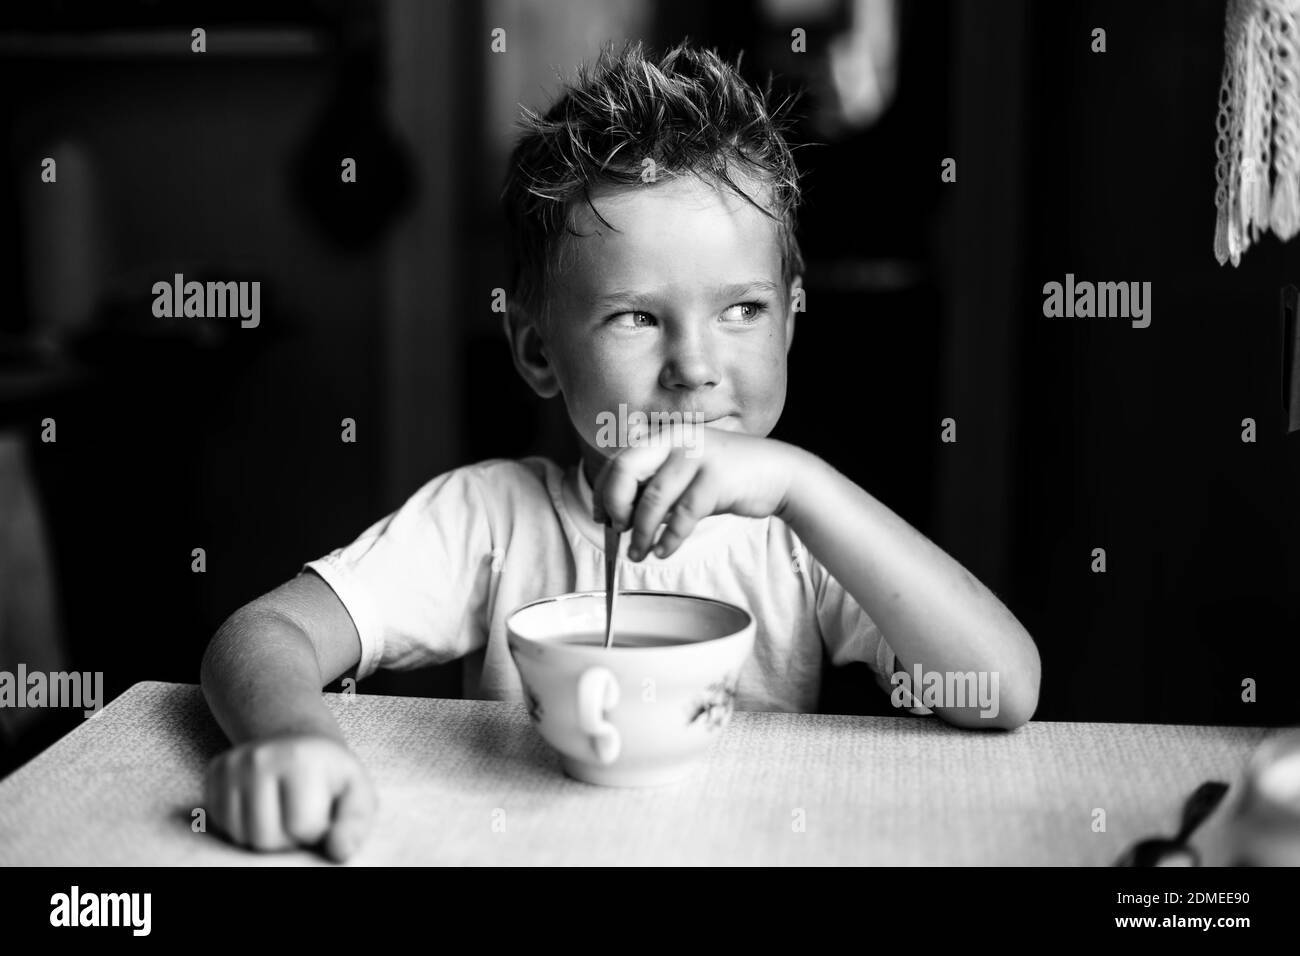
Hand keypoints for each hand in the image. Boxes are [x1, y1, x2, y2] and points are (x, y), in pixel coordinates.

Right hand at [204, 734, 376, 861]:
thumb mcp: (356, 793)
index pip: (301, 826)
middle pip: (265, 837)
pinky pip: (223, 827)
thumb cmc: (331, 777)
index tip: (323, 812)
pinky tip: (262, 808)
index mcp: (300, 758)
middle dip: (288, 838)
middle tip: (301, 815)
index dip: (316, 831)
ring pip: (241, 836)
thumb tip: (339, 851)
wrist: (301, 744)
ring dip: (265, 836)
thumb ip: (354, 823)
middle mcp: (260, 757)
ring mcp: (233, 765)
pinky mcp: (215, 772)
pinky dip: (244, 828)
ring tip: (283, 812)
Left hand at [592, 422, 801, 560]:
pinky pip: (683, 515)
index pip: (618, 462)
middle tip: (617, 531)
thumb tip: (620, 516)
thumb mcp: (685, 475)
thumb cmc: (726, 477)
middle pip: (625, 470)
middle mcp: (676, 440)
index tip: (602, 517)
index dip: (604, 492)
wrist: (777, 473)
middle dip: (615, 506)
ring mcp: (697, 456)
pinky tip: (664, 551)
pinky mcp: (716, 478)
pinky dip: (669, 538)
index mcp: (664, 437)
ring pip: (653, 499)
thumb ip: (655, 487)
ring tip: (639, 554)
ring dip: (641, 532)